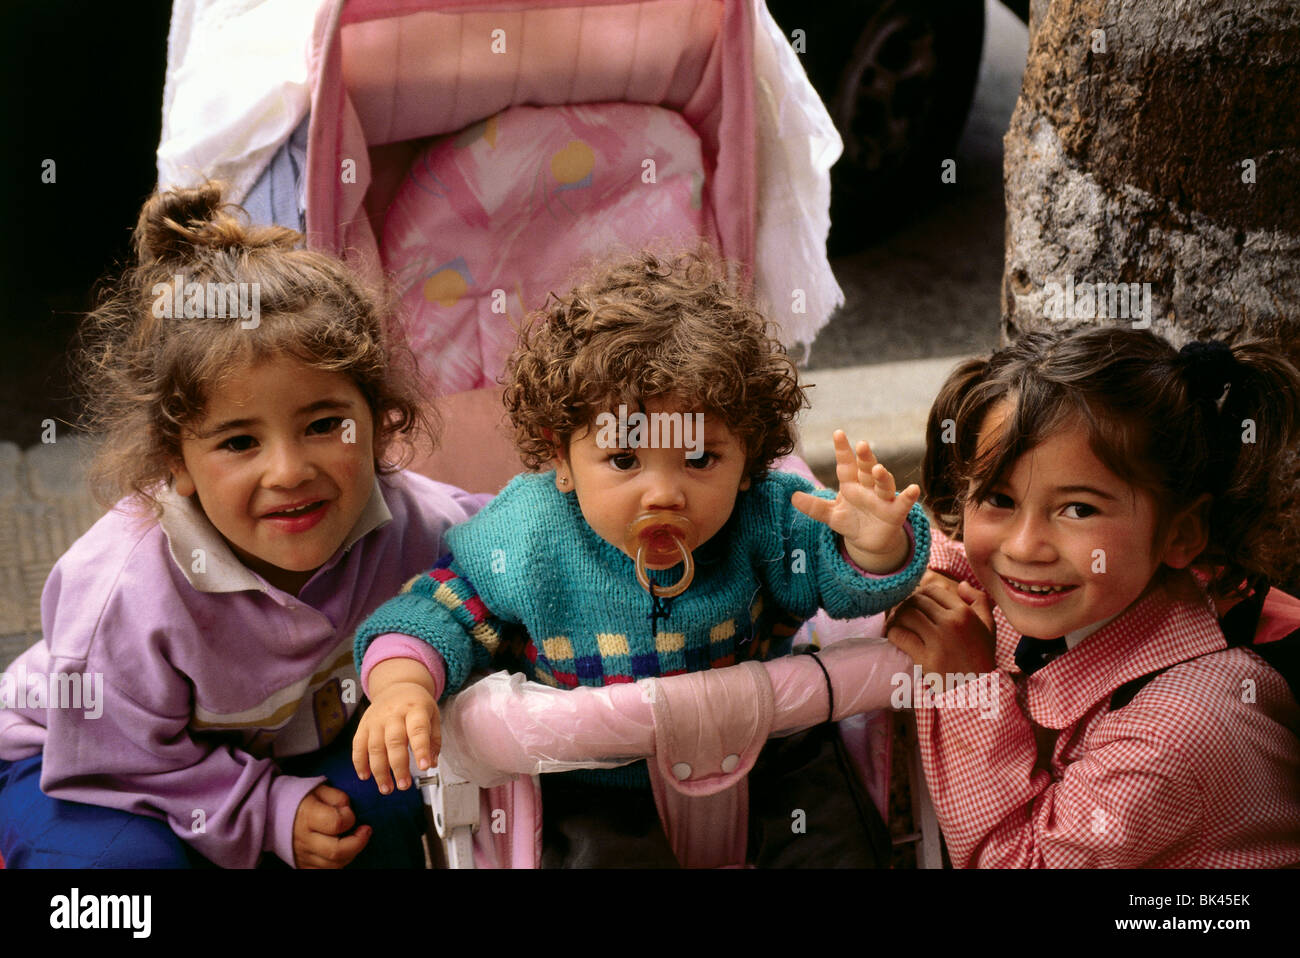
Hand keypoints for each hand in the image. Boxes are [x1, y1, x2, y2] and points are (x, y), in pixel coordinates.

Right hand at [292, 784, 370, 868]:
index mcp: (308, 816)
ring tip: (354, 840)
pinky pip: (325, 871)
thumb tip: (349, 810)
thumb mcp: (320, 789)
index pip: (337, 823)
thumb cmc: (303, 799)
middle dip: (358, 842)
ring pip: (334, 865)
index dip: (350, 817)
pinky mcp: (302, 865)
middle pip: (336, 851)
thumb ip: (338, 798)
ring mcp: (303, 855)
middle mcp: (304, 839)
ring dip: (351, 854)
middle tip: (365, 830)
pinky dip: (339, 863)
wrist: (275, 814)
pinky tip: (343, 851)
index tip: (350, 812)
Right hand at [352, 659, 440, 794]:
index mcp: (415, 709)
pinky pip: (358, 745)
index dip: (421, 749)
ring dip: (379, 771)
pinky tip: (365, 776)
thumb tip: (431, 764)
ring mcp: (376, 720)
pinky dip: (359, 763)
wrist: (396, 687)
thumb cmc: (417, 705)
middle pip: (394, 742)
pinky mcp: (363, 725)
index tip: (424, 767)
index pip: (418, 730)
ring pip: (375, 747)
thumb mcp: (433, 716)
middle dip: (398, 767)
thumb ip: (434, 740)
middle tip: (404, 786)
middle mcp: (394, 714)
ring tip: (387, 788)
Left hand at [791, 431, 920, 572]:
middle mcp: (868, 487)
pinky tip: (914, 489)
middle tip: (861, 444)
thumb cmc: (851, 521)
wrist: (869, 542)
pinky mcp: (895, 513)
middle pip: (867, 469)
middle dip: (865, 457)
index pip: (846, 464)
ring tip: (878, 469)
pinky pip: (903, 503)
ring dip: (883, 476)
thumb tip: (792, 497)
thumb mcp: (830, 515)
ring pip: (884, 484)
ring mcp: (882, 499)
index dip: (842, 449)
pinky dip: (909, 496)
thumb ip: (814, 506)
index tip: (837, 433)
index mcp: (851, 484)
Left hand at [886, 571, 996, 675]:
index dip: (920, 595)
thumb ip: (979, 600)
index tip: (916, 605)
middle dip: (906, 605)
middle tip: (902, 614)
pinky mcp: (926, 658)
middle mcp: (951, 623)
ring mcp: (938, 640)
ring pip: (906, 615)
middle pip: (916, 601)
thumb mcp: (988, 626)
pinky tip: (895, 637)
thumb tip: (961, 584)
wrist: (978, 689)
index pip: (932, 590)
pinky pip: (900, 636)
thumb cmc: (981, 656)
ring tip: (897, 624)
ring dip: (897, 618)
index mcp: (964, 612)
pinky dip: (893, 633)